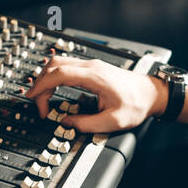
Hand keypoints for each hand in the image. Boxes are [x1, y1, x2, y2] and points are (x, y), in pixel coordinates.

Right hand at [24, 55, 165, 133]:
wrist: (151, 94)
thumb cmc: (137, 104)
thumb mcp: (112, 122)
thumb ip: (86, 124)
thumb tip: (66, 123)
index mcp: (94, 76)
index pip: (58, 74)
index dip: (42, 87)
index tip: (36, 102)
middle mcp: (91, 66)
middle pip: (54, 65)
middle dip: (40, 83)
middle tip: (36, 103)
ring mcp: (92, 65)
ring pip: (59, 63)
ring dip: (46, 78)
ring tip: (42, 97)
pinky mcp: (93, 69)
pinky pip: (67, 67)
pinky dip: (55, 76)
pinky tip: (53, 88)